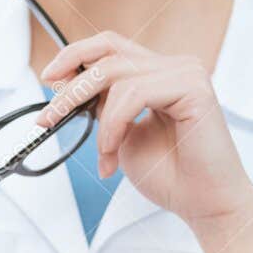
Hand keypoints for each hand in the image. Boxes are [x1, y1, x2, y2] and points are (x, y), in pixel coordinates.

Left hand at [38, 31, 252, 231]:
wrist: (204, 205)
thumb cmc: (171, 175)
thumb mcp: (120, 134)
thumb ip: (101, 107)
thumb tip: (66, 84)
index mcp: (159, 72)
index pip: (110, 46)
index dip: (74, 57)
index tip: (48, 80)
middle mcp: (175, 66)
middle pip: (108, 52)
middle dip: (72, 83)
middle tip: (50, 115)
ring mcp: (186, 73)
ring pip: (116, 74)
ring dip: (98, 119)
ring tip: (104, 154)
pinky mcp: (194, 88)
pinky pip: (134, 93)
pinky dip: (114, 124)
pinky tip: (114, 149)